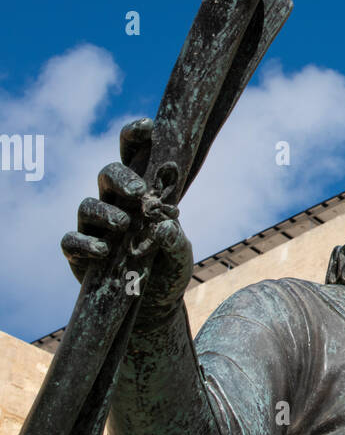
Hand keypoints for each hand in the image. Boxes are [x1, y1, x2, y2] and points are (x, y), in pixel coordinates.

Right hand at [61, 118, 192, 323]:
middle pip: (107, 175)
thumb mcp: (182, 258)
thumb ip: (177, 241)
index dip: (135, 137)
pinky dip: (85, 243)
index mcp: (141, 195)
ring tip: (124, 226)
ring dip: (105, 212)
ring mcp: (95, 227)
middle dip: (121, 178)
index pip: (133, 157)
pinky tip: (104, 251)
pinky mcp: (81, 253)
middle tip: (139, 193)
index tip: (148, 128)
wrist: (154, 307)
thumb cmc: (169, 270)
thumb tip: (163, 227)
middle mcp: (114, 204)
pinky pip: (72, 240)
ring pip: (87, 205)